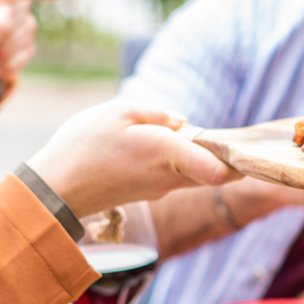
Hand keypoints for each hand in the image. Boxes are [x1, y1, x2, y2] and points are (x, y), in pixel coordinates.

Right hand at [26, 101, 239, 217]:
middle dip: (227, 154)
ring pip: (197, 172)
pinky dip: (180, 161)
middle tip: (231, 135)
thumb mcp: (119, 111)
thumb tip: (182, 122)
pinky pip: (177, 175)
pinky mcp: (150, 193)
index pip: (220, 169)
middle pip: (217, 172)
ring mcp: (162, 189)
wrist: (56, 189)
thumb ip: (157, 112)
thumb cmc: (84, 146)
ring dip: (201, 155)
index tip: (246, 146)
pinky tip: (166, 144)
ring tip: (192, 132)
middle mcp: (171, 176)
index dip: (238, 158)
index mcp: (168, 153)